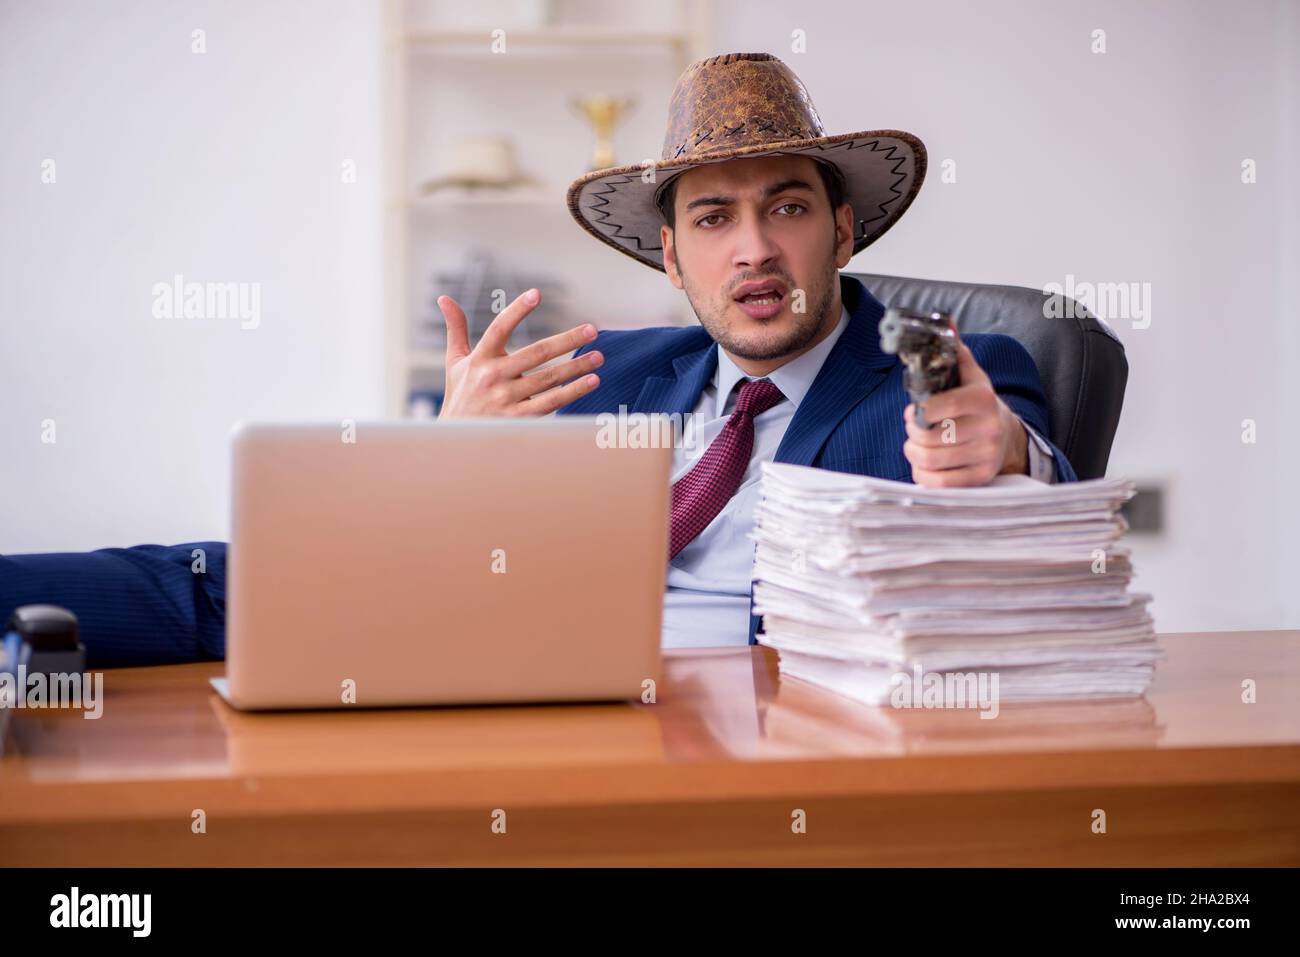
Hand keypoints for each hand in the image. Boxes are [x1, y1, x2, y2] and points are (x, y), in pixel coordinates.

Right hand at [436, 288, 603, 417]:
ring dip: (577, 366)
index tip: (536, 294)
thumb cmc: (460, 395)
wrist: (456, 438)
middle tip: (592, 330)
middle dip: (567, 340)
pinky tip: (591, 382)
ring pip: (549, 378)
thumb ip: (456, 329)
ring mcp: (507, 399)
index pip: (500, 328)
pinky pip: (551, 402)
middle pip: (537, 353)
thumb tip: (444, 299)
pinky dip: (573, 392)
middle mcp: (493, 377)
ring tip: (598, 357)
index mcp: (480, 358)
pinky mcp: (519, 419)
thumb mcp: (454, 362)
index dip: (517, 310)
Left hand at [902, 339, 1028, 486]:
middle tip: (913, 427)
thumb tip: (945, 323)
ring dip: (913, 453)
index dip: (919, 411)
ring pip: (930, 461)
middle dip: (912, 433)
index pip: (943, 406)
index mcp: (983, 400)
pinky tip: (924, 463)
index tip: (913, 411)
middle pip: (931, 438)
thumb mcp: (970, 375)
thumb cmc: (978, 404)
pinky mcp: (979, 478)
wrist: (1006, 435)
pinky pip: (938, 483)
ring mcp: (985, 456)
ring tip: (916, 444)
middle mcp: (988, 429)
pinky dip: (922, 474)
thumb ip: (954, 352)